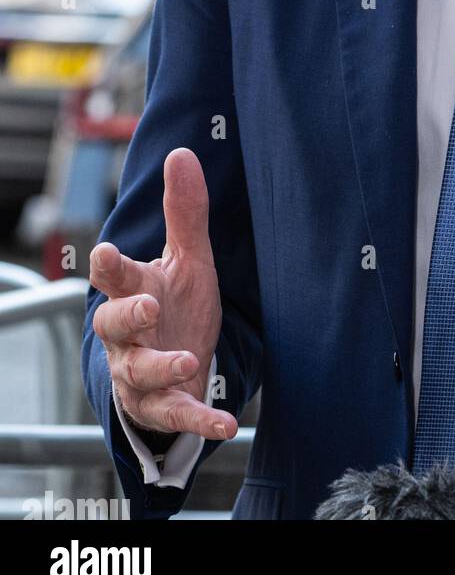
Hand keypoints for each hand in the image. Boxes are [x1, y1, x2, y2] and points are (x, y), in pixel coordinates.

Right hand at [90, 148, 234, 440]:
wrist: (177, 363)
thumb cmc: (176, 304)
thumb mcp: (187, 259)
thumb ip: (184, 213)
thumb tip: (182, 152)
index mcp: (133, 291)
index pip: (112, 277)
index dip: (109, 266)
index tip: (107, 252)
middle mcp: (127, 335)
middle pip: (113, 325)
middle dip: (127, 316)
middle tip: (148, 306)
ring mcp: (138, 373)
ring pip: (137, 372)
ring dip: (160, 367)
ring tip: (186, 359)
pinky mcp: (160, 406)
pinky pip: (175, 415)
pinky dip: (200, 420)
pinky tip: (227, 421)